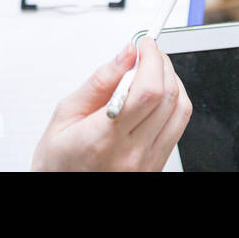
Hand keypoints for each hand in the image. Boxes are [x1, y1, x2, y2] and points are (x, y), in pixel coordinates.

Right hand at [31, 38, 191, 170]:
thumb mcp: (64, 115)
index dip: (151, 59)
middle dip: (162, 63)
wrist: (62, 192)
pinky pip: (178, 127)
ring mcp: (148, 162)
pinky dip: (174, 102)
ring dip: (172, 80)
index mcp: (104, 138)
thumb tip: (125, 54)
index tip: (144, 45)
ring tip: (153, 70)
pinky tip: (158, 94)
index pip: (146, 90)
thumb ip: (99, 82)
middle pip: (168, 96)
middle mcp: (131, 153)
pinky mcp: (156, 166)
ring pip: (180, 110)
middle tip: (147, 52)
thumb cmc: (57, 162)